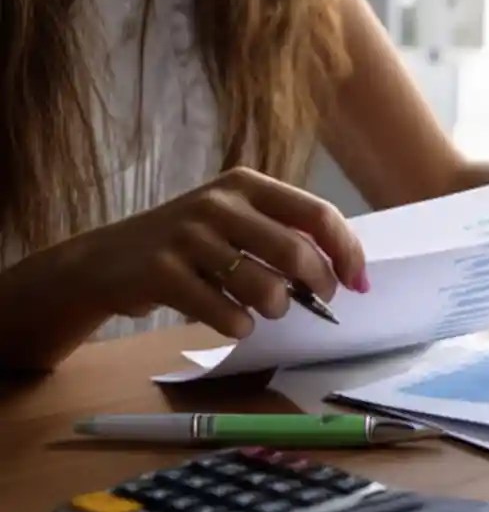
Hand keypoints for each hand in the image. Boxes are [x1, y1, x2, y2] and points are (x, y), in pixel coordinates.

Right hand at [72, 167, 367, 338]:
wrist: (106, 260)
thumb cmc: (189, 244)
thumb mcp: (234, 219)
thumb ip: (285, 233)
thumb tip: (350, 272)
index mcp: (246, 184)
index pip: (318, 214)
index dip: (347, 252)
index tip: (358, 283)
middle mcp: (218, 204)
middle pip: (297, 253)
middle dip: (318, 287)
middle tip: (316, 301)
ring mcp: (187, 236)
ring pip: (266, 289)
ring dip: (277, 310)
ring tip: (267, 309)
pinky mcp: (163, 273)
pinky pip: (228, 315)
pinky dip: (240, 326)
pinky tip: (232, 319)